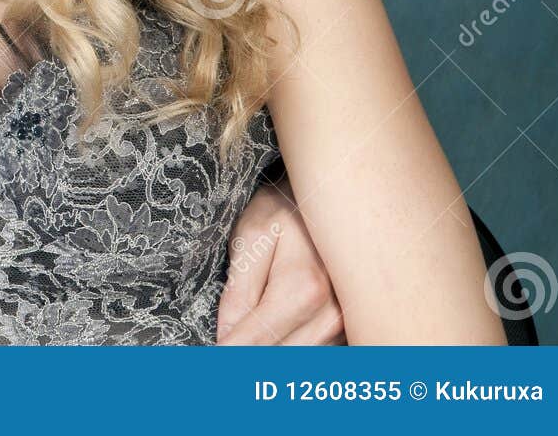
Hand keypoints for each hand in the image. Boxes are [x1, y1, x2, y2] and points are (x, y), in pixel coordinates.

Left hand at [216, 177, 344, 343]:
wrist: (333, 196)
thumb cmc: (285, 210)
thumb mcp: (251, 237)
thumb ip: (239, 292)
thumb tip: (225, 337)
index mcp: (303, 292)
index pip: (254, 342)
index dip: (226, 354)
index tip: (205, 361)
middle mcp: (333, 315)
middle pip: (278, 357)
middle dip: (247, 357)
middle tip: (215, 356)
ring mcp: (347, 324)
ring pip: (299, 359)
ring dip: (271, 356)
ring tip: (244, 343)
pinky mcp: (352, 326)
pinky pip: (317, 352)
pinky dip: (292, 350)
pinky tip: (275, 339)